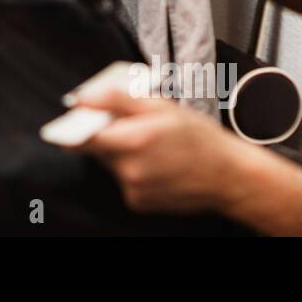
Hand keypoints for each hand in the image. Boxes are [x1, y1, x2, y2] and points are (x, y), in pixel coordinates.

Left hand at [64, 83, 251, 214]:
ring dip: (120, 152)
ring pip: (110, 164)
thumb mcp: (159, 105)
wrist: (228, 176)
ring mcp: (132, 189)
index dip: (73, 126)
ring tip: (150, 145)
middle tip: (131, 126)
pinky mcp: (138, 203)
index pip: (80, 137)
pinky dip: (132, 169)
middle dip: (106, 134)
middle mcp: (128, 170)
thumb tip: (79, 98)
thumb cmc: (198, 137)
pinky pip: (123, 180)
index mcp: (132, 141)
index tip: (72, 120)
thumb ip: (114, 99)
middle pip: (96, 149)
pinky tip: (156, 164)